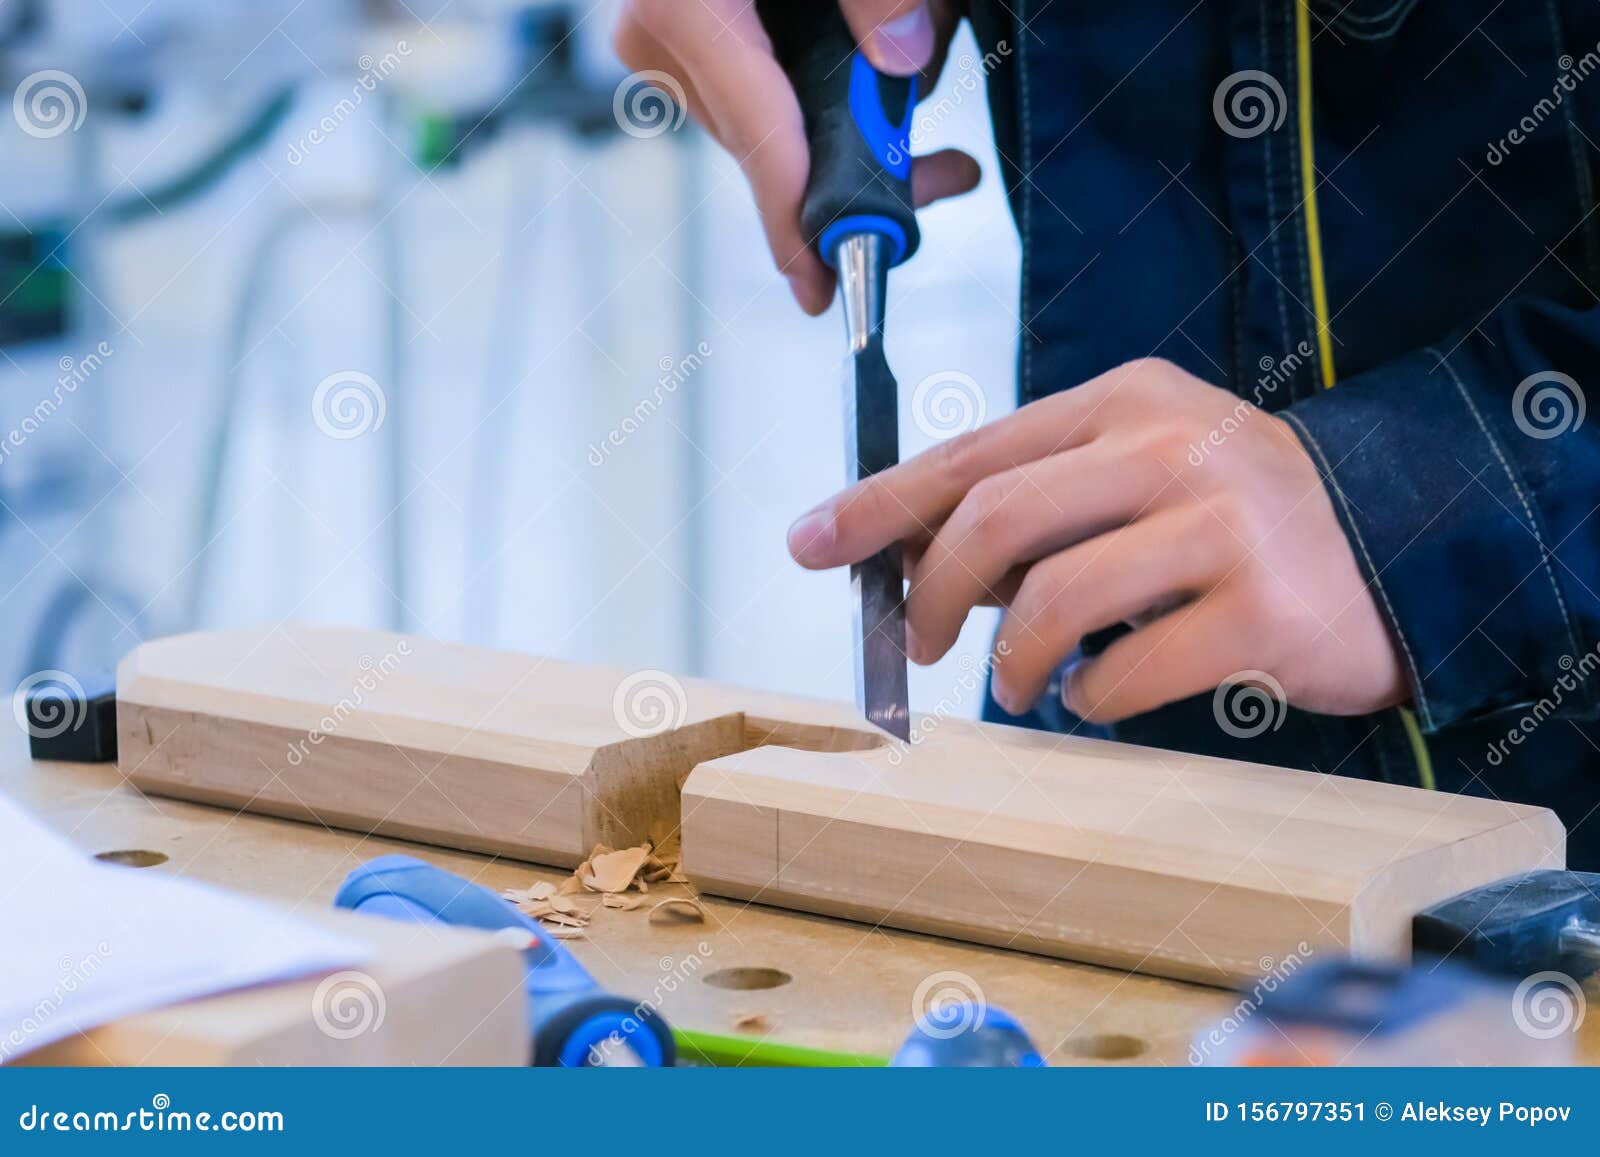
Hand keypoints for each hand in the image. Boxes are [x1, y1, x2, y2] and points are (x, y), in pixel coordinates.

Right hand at [613, 0, 979, 314]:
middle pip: (769, 143)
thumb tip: (904, 56)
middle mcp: (661, 32)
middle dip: (858, 169)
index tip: (827, 290)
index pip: (760, 134)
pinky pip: (756, 101)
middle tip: (941, 180)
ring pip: (768, 129)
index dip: (801, 220)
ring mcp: (664, 42)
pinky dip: (817, 106)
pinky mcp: (681, 40)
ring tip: (923, 128)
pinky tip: (874, 95)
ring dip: (846, 136)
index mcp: (690, 2)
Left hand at [786, 359, 1409, 721]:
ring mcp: (1224, 525)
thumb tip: (903, 556)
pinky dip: (1088, 698)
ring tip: (1020, 682)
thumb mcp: (1137, 475)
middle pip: (995, 518)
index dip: (878, 503)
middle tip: (920, 641)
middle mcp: (1174, 447)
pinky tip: (1099, 692)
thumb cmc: (1235, 518)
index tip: (813, 543)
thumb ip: (1036, 500)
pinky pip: (1123, 673)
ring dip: (1010, 662)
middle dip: (932, 595)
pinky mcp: (1262, 611)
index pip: (972, 452)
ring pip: (1052, 600)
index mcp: (1128, 402)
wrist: (1396, 547)